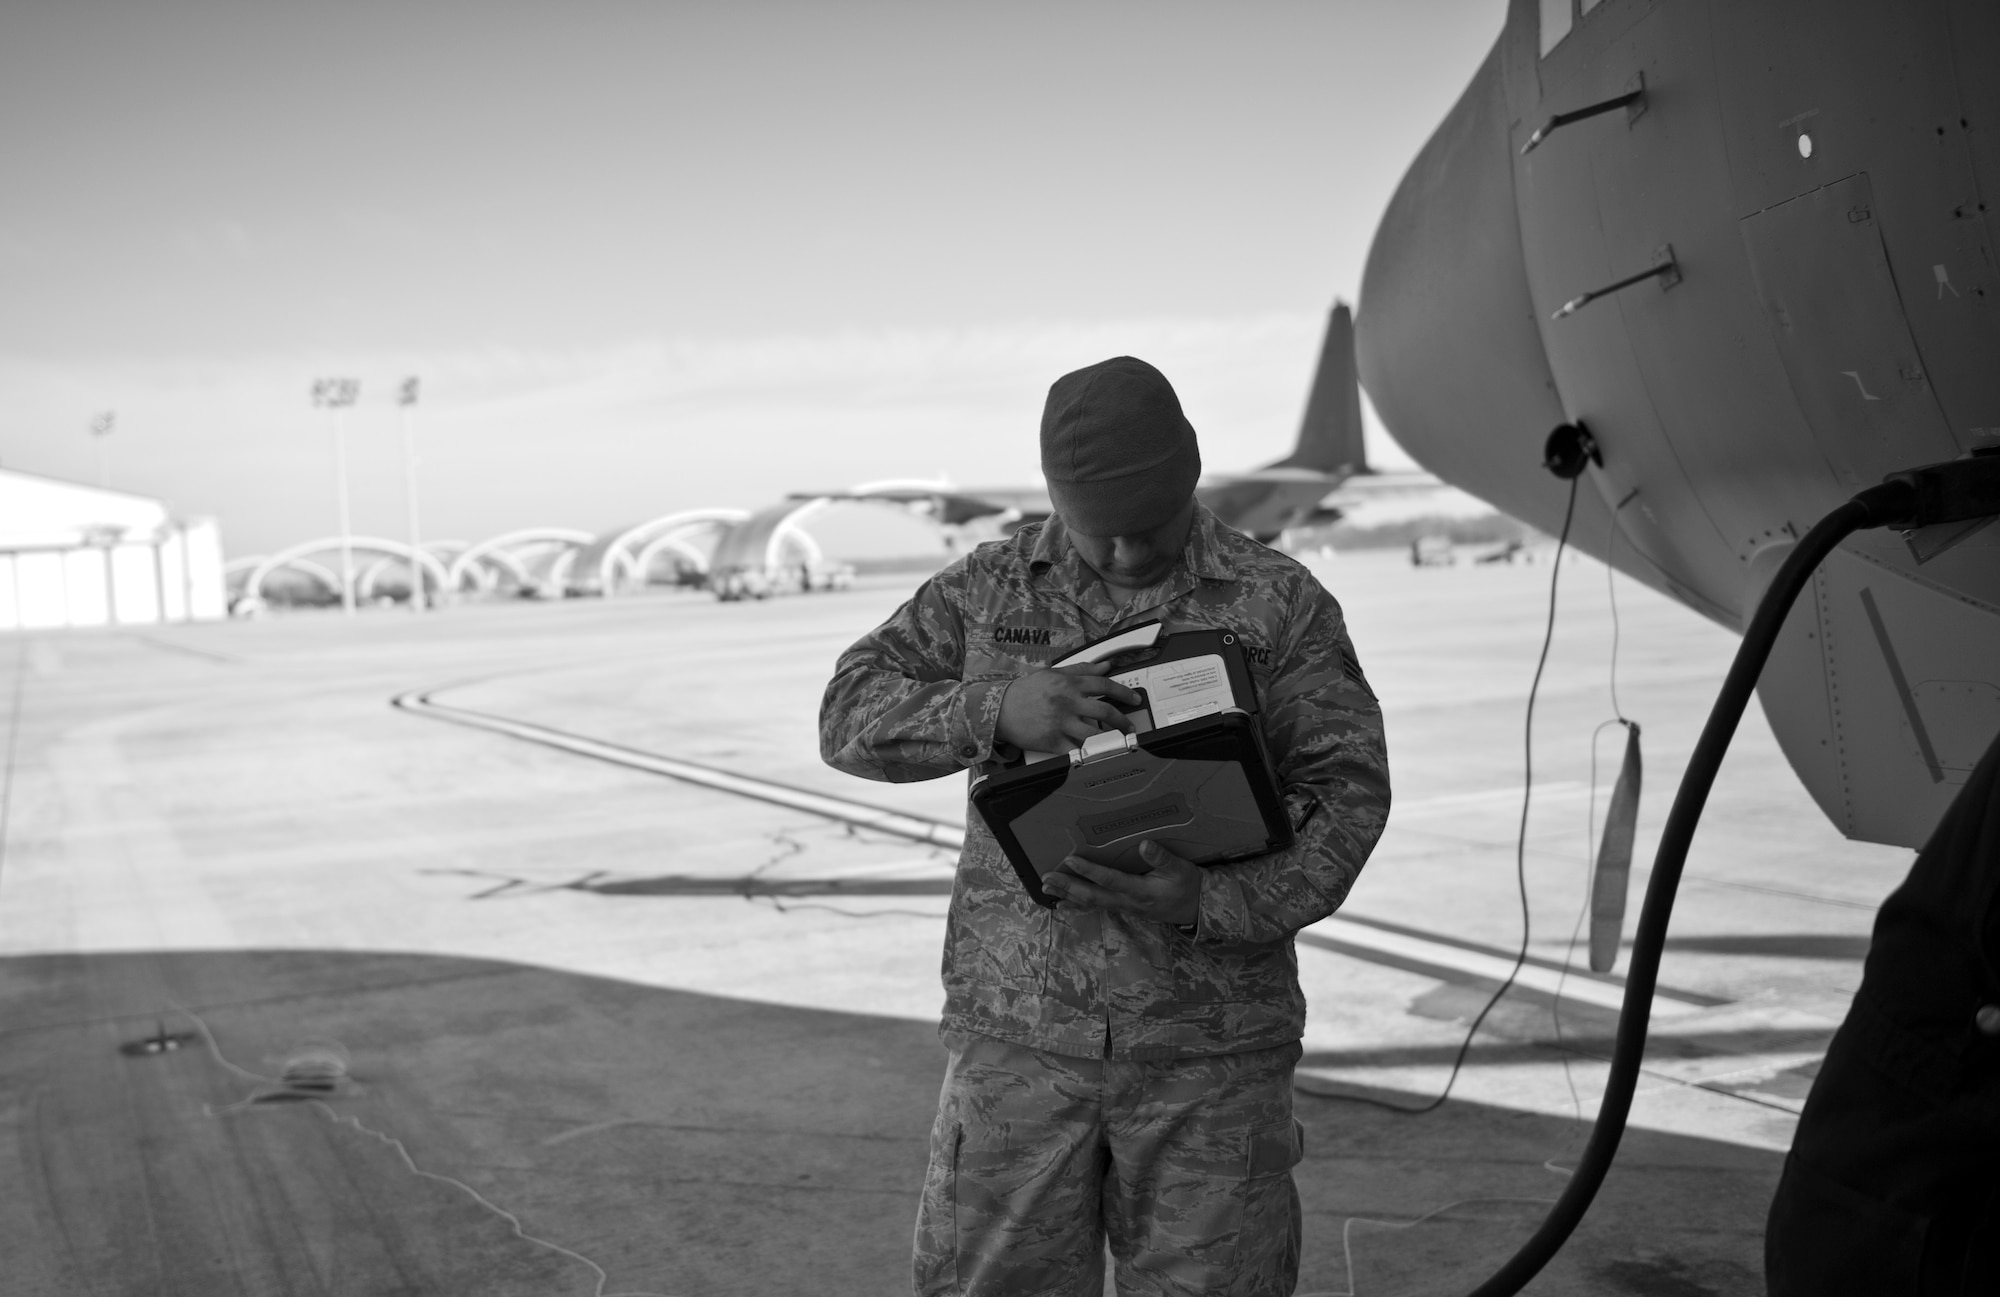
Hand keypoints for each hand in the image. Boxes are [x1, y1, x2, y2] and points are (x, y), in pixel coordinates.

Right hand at [996, 663, 1143, 752]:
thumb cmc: (1026, 691)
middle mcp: (1067, 702)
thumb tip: (1105, 665)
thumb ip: (1081, 669)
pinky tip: (1095, 753)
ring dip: (1110, 739)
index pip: (1104, 686)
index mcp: (1069, 684)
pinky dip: (1087, 753)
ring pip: (1094, 734)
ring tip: (1117, 741)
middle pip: (1105, 712)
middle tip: (1130, 726)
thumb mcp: (1053, 673)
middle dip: (1123, 721)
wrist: (999, 709)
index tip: (1134, 699)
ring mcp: (1060, 723)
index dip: (1124, 692)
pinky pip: (1076, 750)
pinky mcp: (1052, 741)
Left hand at [1043, 839, 1201, 925]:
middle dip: (1068, 886)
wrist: (1195, 908)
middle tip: (1047, 878)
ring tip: (1047, 889)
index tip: (1070, 860)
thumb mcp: (1180, 869)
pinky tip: (1062, 904)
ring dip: (1068, 895)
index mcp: (1141, 890)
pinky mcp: (1123, 908)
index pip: (1110, 880)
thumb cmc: (1187, 885)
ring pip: (1091, 903)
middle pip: (1093, 896)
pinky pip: (1096, 908)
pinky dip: (1077, 906)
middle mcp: (1128, 902)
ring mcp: (1124, 907)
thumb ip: (1162, 858)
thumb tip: (1144, 844)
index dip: (1089, 871)